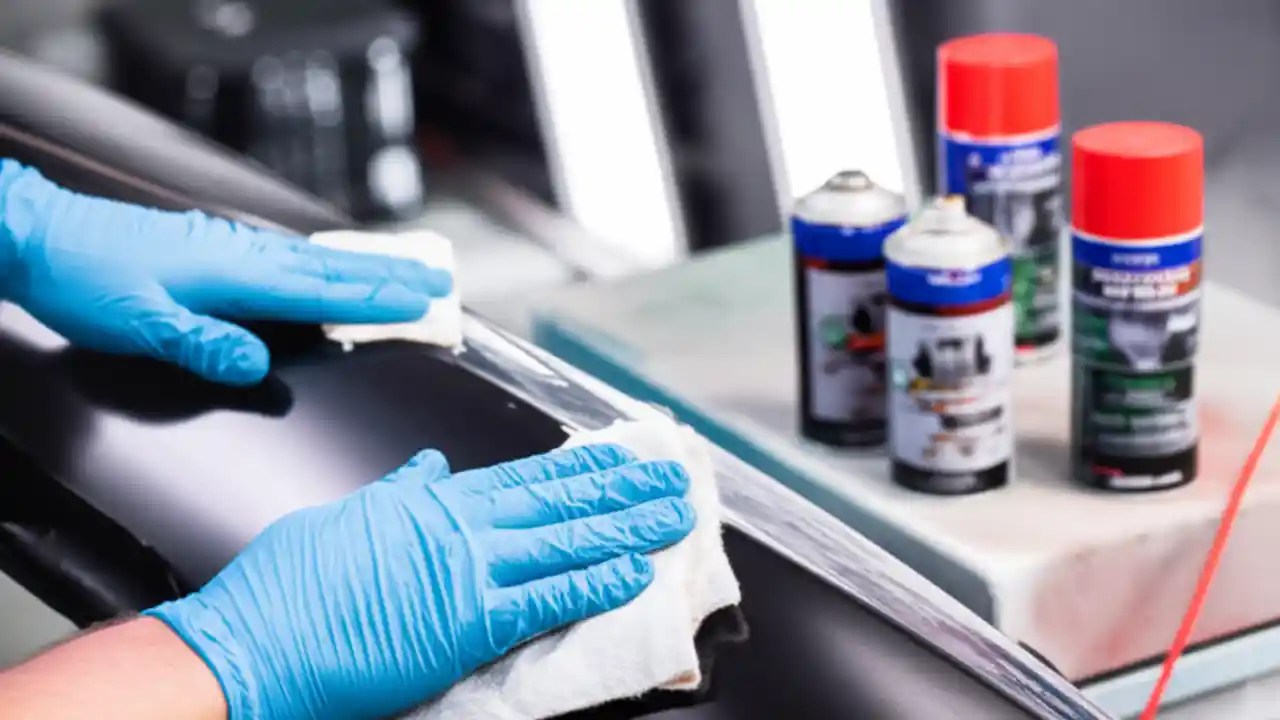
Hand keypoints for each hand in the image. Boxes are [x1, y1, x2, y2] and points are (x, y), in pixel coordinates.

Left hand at [0, 160, 451, 384]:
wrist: (45, 237)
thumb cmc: (88, 281)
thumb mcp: (140, 325)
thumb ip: (203, 344)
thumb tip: (254, 365)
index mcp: (235, 274)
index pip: (323, 290)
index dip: (378, 299)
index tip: (425, 301)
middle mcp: (243, 255)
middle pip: (334, 268)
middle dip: (392, 276)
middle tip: (441, 279)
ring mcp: (232, 247)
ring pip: (316, 260)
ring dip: (367, 268)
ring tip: (407, 271)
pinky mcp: (218, 247)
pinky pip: (292, 258)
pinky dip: (328, 264)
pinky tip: (333, 269)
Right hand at [145, 443, 694, 719]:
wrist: (251, 644)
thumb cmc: (284, 590)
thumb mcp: (343, 521)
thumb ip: (397, 494)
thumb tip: (427, 469)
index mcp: (429, 502)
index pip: (524, 478)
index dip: (578, 469)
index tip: (619, 457)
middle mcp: (457, 527)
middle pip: (557, 500)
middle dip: (620, 488)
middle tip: (671, 476)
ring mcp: (465, 572)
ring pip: (564, 540)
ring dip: (625, 526)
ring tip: (672, 515)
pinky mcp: (467, 623)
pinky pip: (545, 600)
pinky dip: (591, 584)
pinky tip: (632, 573)